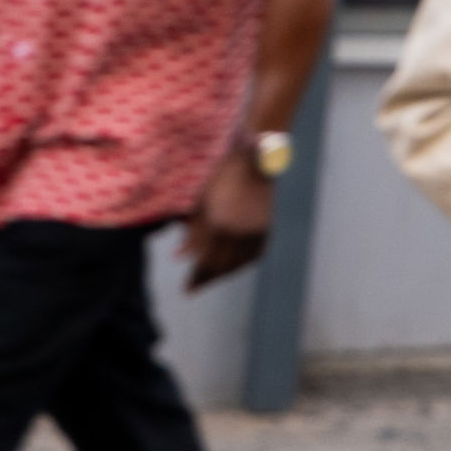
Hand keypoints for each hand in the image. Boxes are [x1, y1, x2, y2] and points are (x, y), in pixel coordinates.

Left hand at [181, 152, 275, 289]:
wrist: (259, 160)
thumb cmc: (224, 176)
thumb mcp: (202, 200)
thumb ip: (192, 231)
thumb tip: (180, 256)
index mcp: (220, 226)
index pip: (206, 262)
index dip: (195, 279)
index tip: (186, 290)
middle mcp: (240, 234)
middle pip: (223, 267)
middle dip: (208, 279)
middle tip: (195, 288)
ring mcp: (257, 232)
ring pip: (241, 264)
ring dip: (225, 273)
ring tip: (212, 278)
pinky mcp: (269, 228)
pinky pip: (255, 255)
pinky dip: (243, 263)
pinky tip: (234, 265)